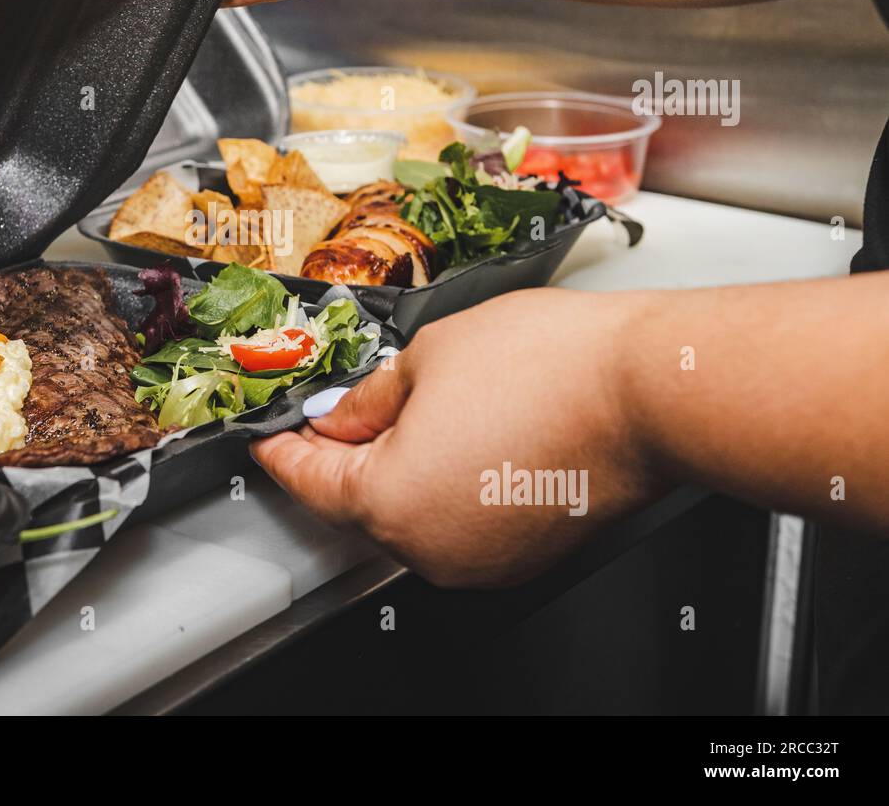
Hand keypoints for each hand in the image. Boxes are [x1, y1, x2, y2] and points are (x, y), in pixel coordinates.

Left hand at [252, 288, 669, 587]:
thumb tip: (340, 415)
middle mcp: (430, 549)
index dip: (283, 449)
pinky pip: (455, 522)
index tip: (268, 434)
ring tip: (408, 408)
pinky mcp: (519, 554)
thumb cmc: (549, 367)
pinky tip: (457, 436)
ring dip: (396, 467)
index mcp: (389, 503)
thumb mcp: (424, 356)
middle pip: (358, 502)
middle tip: (337, 405)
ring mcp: (479, 561)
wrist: (647, 390)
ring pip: (409, 514)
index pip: (310, 480)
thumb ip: (365, 398)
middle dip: (341, 453)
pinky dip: (442, 484)